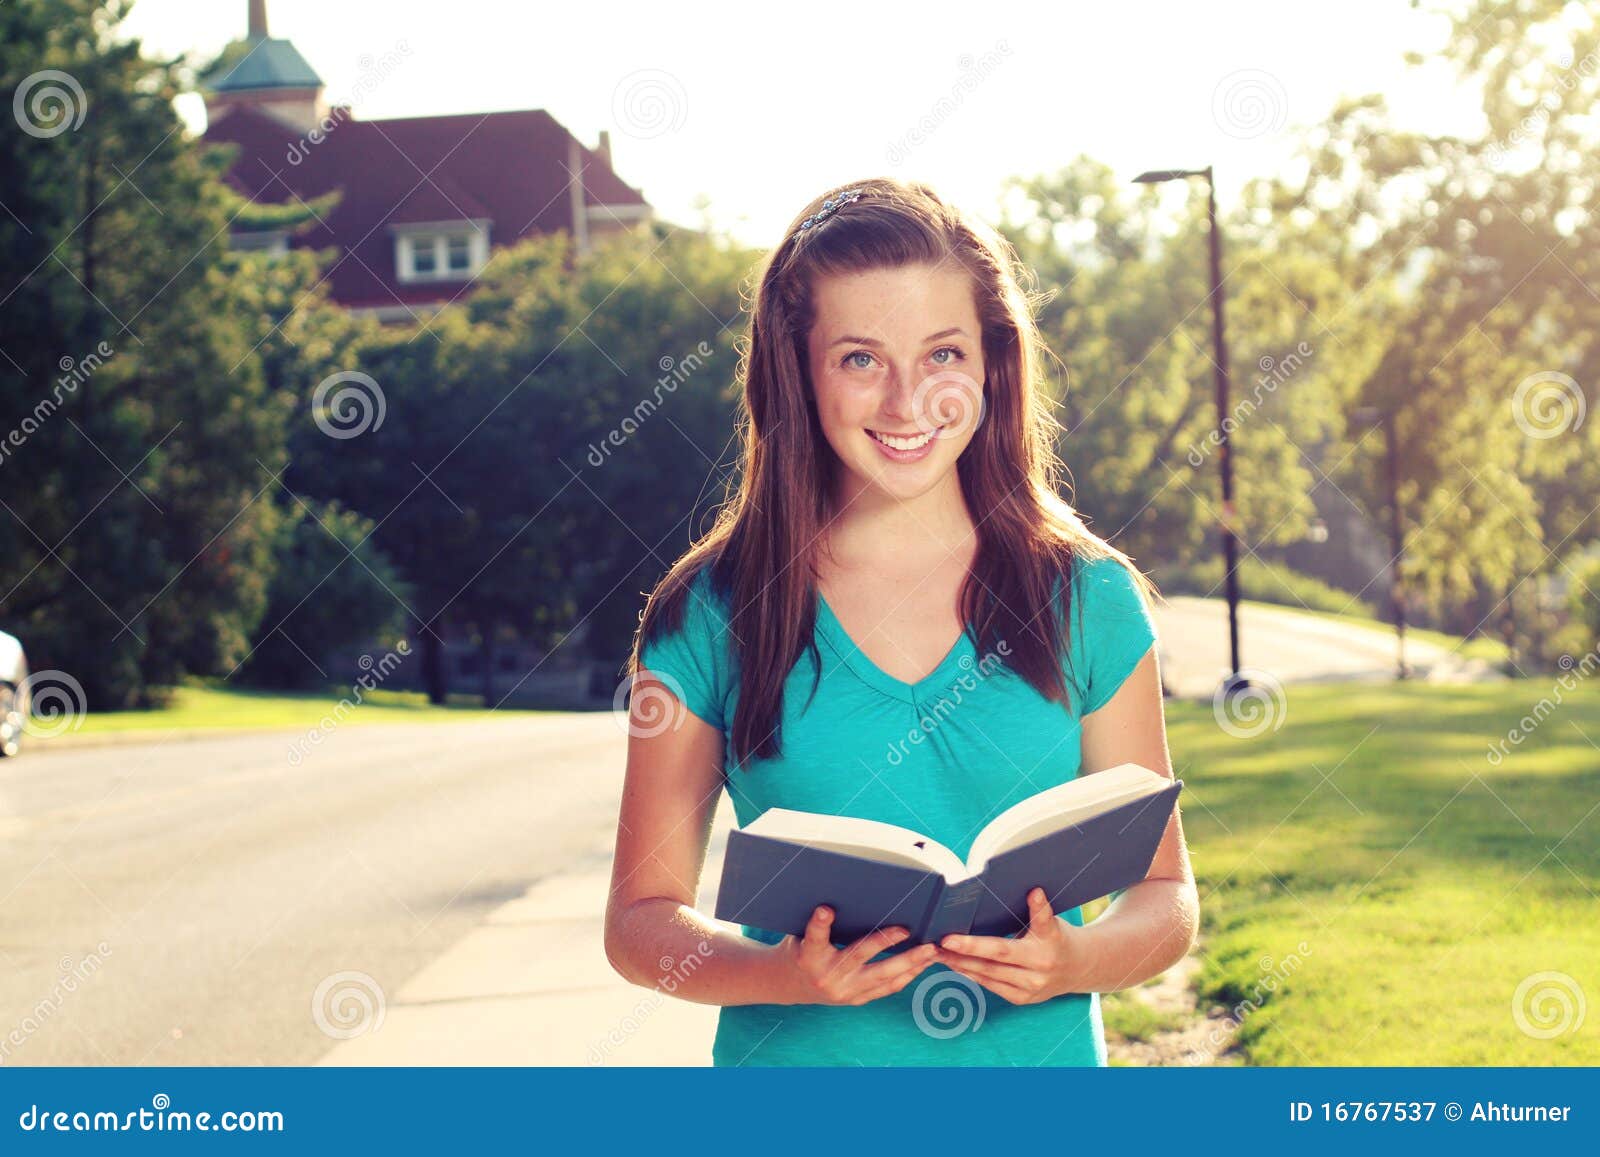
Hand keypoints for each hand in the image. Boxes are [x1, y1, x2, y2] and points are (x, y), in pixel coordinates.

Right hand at [772, 905, 938, 1005]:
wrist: (791, 985)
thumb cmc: (801, 950)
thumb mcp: (801, 934)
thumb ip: (820, 923)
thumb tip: (845, 893)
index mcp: (808, 956)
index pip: (815, 937)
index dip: (820, 924)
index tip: (826, 909)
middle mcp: (827, 975)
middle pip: (859, 957)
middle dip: (885, 943)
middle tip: (906, 930)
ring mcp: (844, 991)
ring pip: (882, 977)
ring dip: (909, 963)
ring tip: (930, 950)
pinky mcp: (856, 999)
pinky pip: (886, 988)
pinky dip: (906, 976)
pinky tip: (921, 965)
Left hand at [934, 887, 1086, 1004]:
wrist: (1079, 969)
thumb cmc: (1058, 938)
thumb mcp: (1052, 921)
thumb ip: (1038, 910)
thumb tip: (1030, 889)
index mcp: (1046, 945)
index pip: (1016, 936)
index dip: (989, 934)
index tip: (964, 930)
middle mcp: (1038, 970)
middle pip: (995, 959)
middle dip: (964, 951)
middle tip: (940, 941)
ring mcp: (1030, 988)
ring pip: (988, 975)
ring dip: (960, 964)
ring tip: (938, 952)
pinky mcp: (1022, 999)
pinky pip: (991, 985)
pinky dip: (971, 974)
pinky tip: (954, 964)